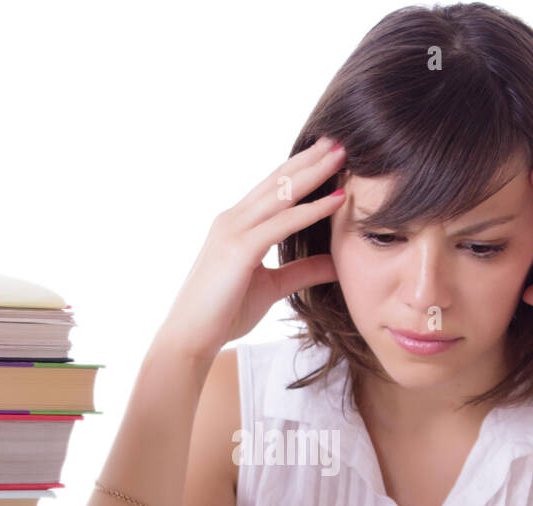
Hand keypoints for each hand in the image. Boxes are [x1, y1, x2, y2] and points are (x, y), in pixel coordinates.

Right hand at [156, 135, 348, 361]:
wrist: (189, 338)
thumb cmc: (222, 313)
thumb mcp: (271, 287)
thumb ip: (302, 271)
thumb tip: (335, 263)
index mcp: (237, 226)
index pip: (273, 189)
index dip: (300, 169)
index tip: (328, 154)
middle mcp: (233, 220)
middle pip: (278, 180)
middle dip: (310, 159)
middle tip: (339, 139)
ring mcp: (233, 231)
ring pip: (281, 193)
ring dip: (314, 172)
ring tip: (342, 154)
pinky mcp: (239, 249)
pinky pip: (282, 223)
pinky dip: (312, 210)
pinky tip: (338, 199)